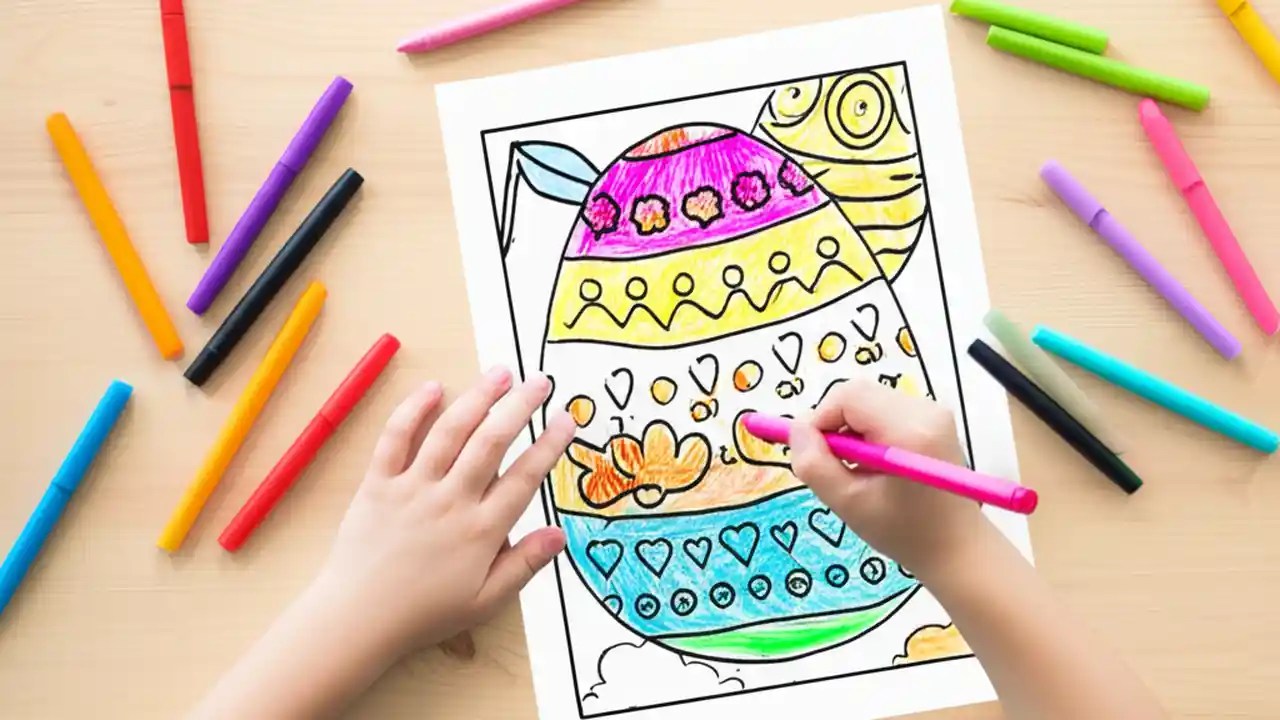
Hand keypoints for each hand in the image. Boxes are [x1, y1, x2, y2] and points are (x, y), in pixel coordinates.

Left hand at [311, 367, 576, 657]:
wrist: (359, 618)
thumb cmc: (424, 614)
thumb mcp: (485, 601)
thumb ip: (525, 565)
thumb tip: (560, 534)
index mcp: (481, 531)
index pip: (525, 477)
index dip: (549, 445)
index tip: (566, 420)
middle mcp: (450, 501)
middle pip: (492, 442)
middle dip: (520, 406)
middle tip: (540, 382)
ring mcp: (413, 488)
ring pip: (450, 431)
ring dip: (478, 397)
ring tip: (500, 373)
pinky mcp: (379, 484)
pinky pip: (396, 438)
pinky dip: (413, 410)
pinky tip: (433, 388)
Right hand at [787, 379, 984, 577]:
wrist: (958, 548)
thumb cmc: (905, 532)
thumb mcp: (848, 504)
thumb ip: (813, 464)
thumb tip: (796, 429)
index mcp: (908, 430)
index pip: (847, 396)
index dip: (819, 419)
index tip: (813, 454)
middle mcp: (925, 410)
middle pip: (858, 395)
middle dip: (835, 424)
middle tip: (834, 464)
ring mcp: (933, 412)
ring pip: (869, 401)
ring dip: (851, 429)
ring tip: (857, 469)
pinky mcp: (934, 419)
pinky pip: (885, 410)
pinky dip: (868, 431)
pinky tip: (875, 464)